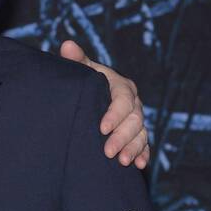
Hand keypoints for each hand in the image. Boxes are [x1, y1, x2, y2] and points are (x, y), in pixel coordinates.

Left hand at [59, 40, 150, 168]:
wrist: (93, 97)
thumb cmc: (87, 82)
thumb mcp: (83, 70)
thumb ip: (77, 60)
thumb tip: (67, 45)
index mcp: (122, 86)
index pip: (123, 99)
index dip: (115, 114)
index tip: (101, 128)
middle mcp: (133, 103)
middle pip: (134, 120)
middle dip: (122, 137)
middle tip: (108, 152)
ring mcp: (136, 120)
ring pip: (141, 134)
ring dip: (133, 149)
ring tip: (122, 161)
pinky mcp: (137, 135)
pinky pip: (144, 145)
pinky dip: (142, 154)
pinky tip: (139, 165)